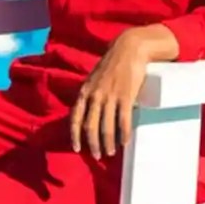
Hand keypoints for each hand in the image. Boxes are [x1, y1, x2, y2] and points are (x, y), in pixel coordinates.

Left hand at [69, 25, 178, 159]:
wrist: (129, 48)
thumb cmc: (112, 63)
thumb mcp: (94, 78)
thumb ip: (91, 93)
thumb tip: (91, 112)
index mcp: (85, 91)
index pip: (75, 118)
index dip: (75, 135)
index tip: (77, 148)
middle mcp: (95, 95)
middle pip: (91, 126)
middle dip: (93, 144)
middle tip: (97, 156)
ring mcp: (110, 96)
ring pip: (107, 127)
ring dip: (108, 143)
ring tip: (110, 152)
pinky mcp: (126, 96)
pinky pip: (123, 120)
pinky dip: (123, 134)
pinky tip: (125, 142)